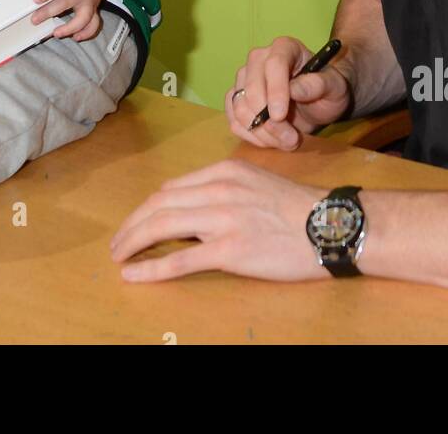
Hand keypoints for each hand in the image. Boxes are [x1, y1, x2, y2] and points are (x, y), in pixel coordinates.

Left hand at [18, 0, 104, 40]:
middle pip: (66, 3)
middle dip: (50, 12)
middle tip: (34, 20)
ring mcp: (88, 1)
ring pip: (83, 17)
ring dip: (71, 27)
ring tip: (56, 34)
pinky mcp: (93, 9)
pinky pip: (94, 23)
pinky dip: (87, 32)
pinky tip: (75, 37)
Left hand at [110, 159, 327, 281]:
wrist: (329, 225)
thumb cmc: (296, 208)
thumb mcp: (255, 183)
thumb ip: (222, 191)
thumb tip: (191, 208)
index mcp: (222, 173)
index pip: (170, 190)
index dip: (147, 208)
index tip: (136, 223)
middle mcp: (217, 191)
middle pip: (158, 206)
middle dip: (131, 225)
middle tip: (117, 243)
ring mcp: (222, 220)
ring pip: (161, 227)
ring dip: (133, 242)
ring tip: (119, 256)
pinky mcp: (229, 250)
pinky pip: (179, 259)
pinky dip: (151, 268)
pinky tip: (134, 274)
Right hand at [226, 36, 351, 150]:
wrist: (319, 103)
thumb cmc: (328, 90)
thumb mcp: (334, 87)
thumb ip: (318, 85)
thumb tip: (294, 89)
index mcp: (284, 48)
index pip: (273, 64)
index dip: (275, 90)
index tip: (281, 116)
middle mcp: (259, 59)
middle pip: (251, 87)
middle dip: (268, 119)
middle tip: (292, 139)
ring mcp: (244, 79)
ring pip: (240, 107)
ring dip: (262, 132)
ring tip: (286, 141)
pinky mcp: (237, 100)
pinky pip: (234, 120)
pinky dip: (251, 136)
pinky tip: (271, 140)